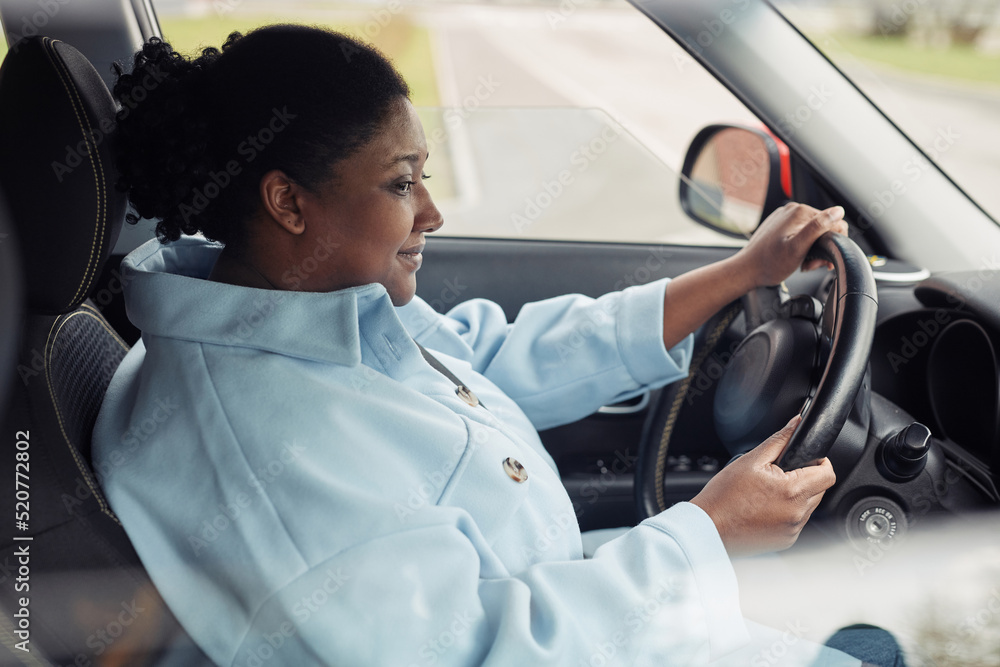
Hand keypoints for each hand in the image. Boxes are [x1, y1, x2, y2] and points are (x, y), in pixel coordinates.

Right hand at [689, 416, 834, 556]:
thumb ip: (779, 440)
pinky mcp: (786, 540)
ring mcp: (792, 530)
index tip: (808, 460)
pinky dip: (786, 512)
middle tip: (778, 475)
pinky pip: (796, 522)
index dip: (821, 462)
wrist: (709, 527)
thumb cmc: (724, 496)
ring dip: (796, 496)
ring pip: (808, 506)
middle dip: (806, 479)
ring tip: (768, 493)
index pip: (828, 474)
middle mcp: (797, 514)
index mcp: (792, 491)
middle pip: (820, 490)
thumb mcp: (750, 460)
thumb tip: (796, 424)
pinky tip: (765, 508)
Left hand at [732, 203, 847, 288]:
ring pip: (813, 231)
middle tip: (810, 264)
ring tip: (802, 262)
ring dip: (813, 248)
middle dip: (822, 247)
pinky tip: (795, 257)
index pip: (834, 222)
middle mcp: (793, 209)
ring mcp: (785, 217)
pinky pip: (800, 233)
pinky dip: (802, 246)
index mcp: (800, 211)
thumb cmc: (770, 264)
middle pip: (824, 227)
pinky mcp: (780, 225)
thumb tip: (839, 211)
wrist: (747, 270)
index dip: (833, 243)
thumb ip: (818, 228)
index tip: (822, 260)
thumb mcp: (798, 248)